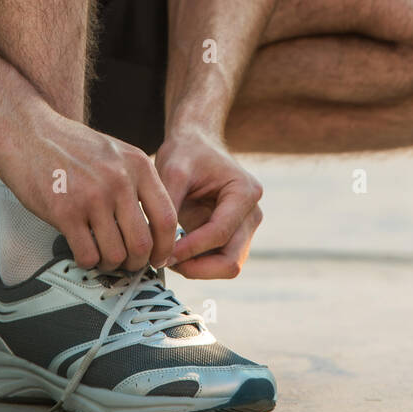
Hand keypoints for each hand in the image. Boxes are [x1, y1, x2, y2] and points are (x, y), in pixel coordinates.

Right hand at [0, 100, 177, 272]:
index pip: (166, 218)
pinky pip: (87, 255)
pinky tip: (81, 249)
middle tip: (126, 263)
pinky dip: (87, 261)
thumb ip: (135, 183)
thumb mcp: (115, 153)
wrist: (28, 131)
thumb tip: (154, 226)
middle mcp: (119, 181)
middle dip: (135, 262)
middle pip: (142, 243)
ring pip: (115, 254)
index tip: (158, 259)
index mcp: (137, 165)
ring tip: (101, 255)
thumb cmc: (69, 145)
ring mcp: (92, 197)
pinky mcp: (65, 212)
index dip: (165, 247)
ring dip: (109, 264)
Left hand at [153, 127, 263, 278]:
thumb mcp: (172, 172)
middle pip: (232, 260)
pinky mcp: (233, 236)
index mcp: (244, 192)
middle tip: (166, 261)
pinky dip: (198, 264)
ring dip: (198, 268)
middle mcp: (251, 213)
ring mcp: (245, 227)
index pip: (220, 233)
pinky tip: (175, 252)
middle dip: (198, 267)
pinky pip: (218, 260)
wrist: (196, 143)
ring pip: (226, 266)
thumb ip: (168, 208)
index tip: (163, 254)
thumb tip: (161, 249)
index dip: (191, 249)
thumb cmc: (186, 152)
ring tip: (168, 256)